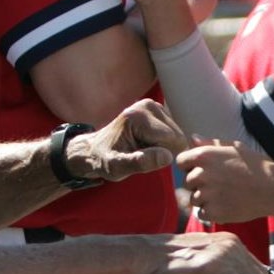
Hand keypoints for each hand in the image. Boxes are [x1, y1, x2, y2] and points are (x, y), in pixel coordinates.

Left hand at [70, 99, 186, 183]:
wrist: (96, 149)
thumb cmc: (105, 160)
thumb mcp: (117, 168)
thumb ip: (141, 162)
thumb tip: (167, 156)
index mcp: (138, 116)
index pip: (171, 139)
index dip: (161, 155)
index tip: (141, 159)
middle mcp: (148, 105)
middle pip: (176, 136)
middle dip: (164, 150)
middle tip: (141, 155)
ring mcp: (154, 106)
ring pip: (177, 135)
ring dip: (164, 147)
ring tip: (142, 149)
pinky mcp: (158, 110)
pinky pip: (174, 132)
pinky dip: (164, 142)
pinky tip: (146, 144)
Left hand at [177, 138, 273, 224]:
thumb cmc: (256, 166)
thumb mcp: (235, 148)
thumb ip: (210, 144)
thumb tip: (192, 138)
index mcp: (204, 156)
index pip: (181, 161)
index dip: (191, 166)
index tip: (205, 170)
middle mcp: (202, 174)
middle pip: (187, 182)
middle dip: (199, 184)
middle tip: (221, 184)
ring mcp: (206, 195)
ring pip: (194, 199)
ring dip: (205, 199)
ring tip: (226, 194)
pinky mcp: (213, 212)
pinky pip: (202, 213)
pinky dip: (211, 212)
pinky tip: (227, 205)